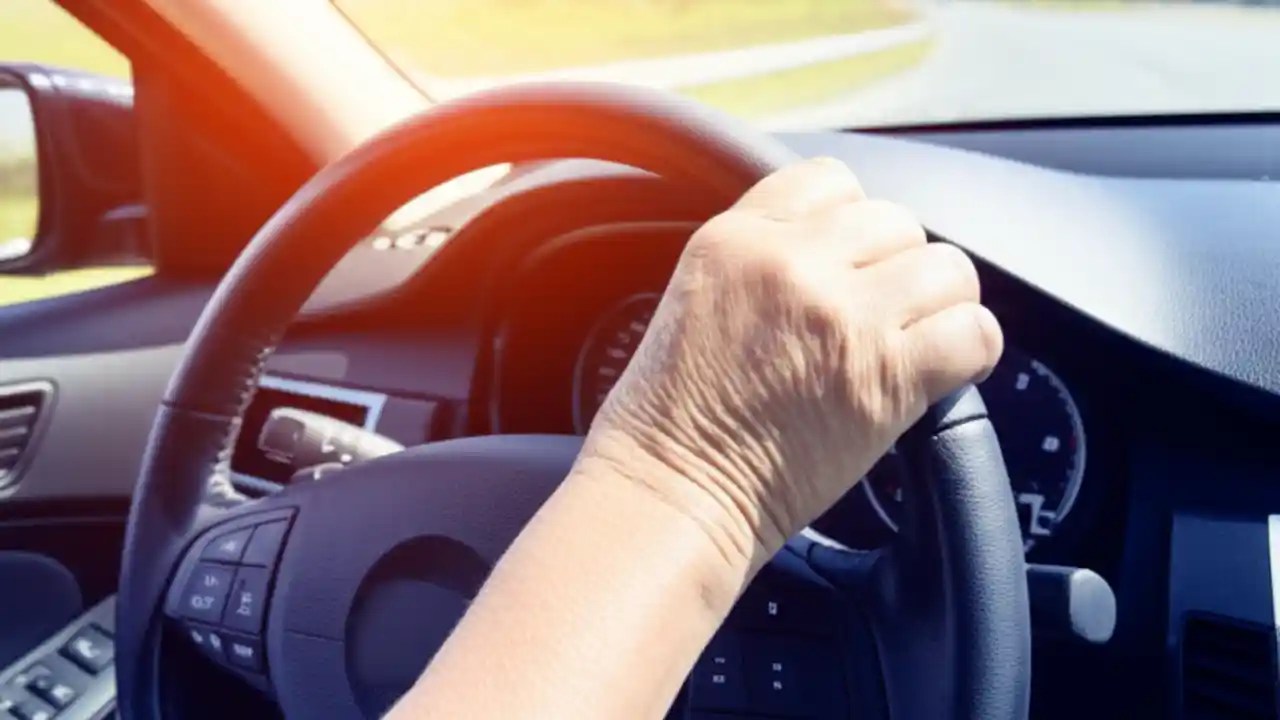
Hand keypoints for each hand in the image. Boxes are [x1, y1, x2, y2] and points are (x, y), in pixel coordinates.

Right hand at [577, 157, 1002, 568]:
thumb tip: (834, 252)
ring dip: (940, 305)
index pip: (832, 180)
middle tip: (879, 316)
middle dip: (896, 268)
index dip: (853, 224)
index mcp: (737, 238)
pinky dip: (971, 351)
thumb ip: (759, 258)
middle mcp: (793, 263)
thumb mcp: (695, 297)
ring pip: (947, 269)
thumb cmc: (671, 416)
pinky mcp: (884, 374)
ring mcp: (842, 315)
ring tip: (916, 339)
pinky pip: (972, 331)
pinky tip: (945, 370)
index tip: (851, 264)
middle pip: (897, 222)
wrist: (671, 492)